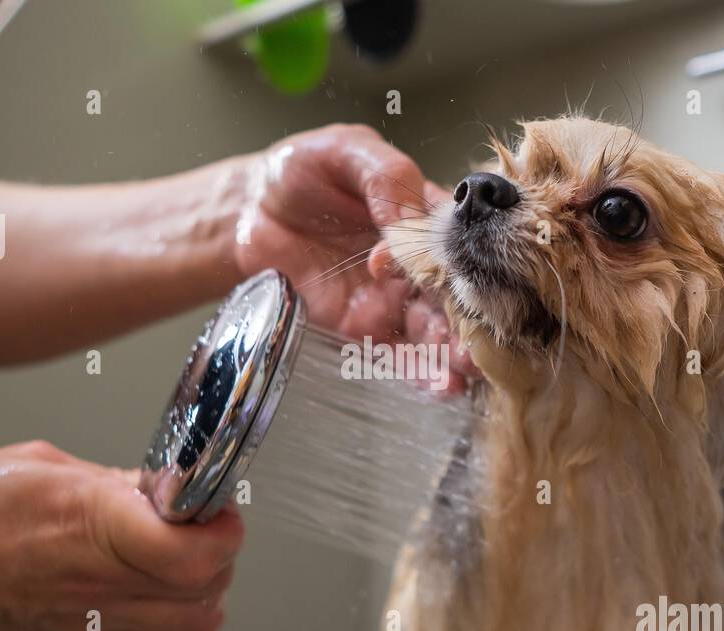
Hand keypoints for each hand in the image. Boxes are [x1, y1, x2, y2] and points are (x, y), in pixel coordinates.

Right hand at [0, 441, 241, 630]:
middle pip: (205, 586)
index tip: (214, 501)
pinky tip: (176, 608)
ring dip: (208, 591)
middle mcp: (96, 578)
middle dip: (220, 549)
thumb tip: (156, 487)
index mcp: (90, 520)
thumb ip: (111, 480)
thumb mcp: (37, 463)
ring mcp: (88, 617)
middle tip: (202, 520)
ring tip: (190, 559)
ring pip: (193, 626)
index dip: (221, 524)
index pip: (192, 547)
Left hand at [233, 124, 478, 391]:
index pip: (454, 242)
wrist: (249, 209)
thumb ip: (383, 177)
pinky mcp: (360, 328)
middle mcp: (414, 263)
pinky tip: (436, 387)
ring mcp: (389, 299)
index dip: (455, 261)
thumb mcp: (344, 151)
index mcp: (422, 216)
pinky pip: (395, 355)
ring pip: (432, 331)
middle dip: (466, 323)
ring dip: (450, 355)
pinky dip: (417, 373)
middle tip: (474, 346)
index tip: (449, 279)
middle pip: (452, 295)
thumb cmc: (302, 171)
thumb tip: (406, 218)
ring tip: (459, 374)